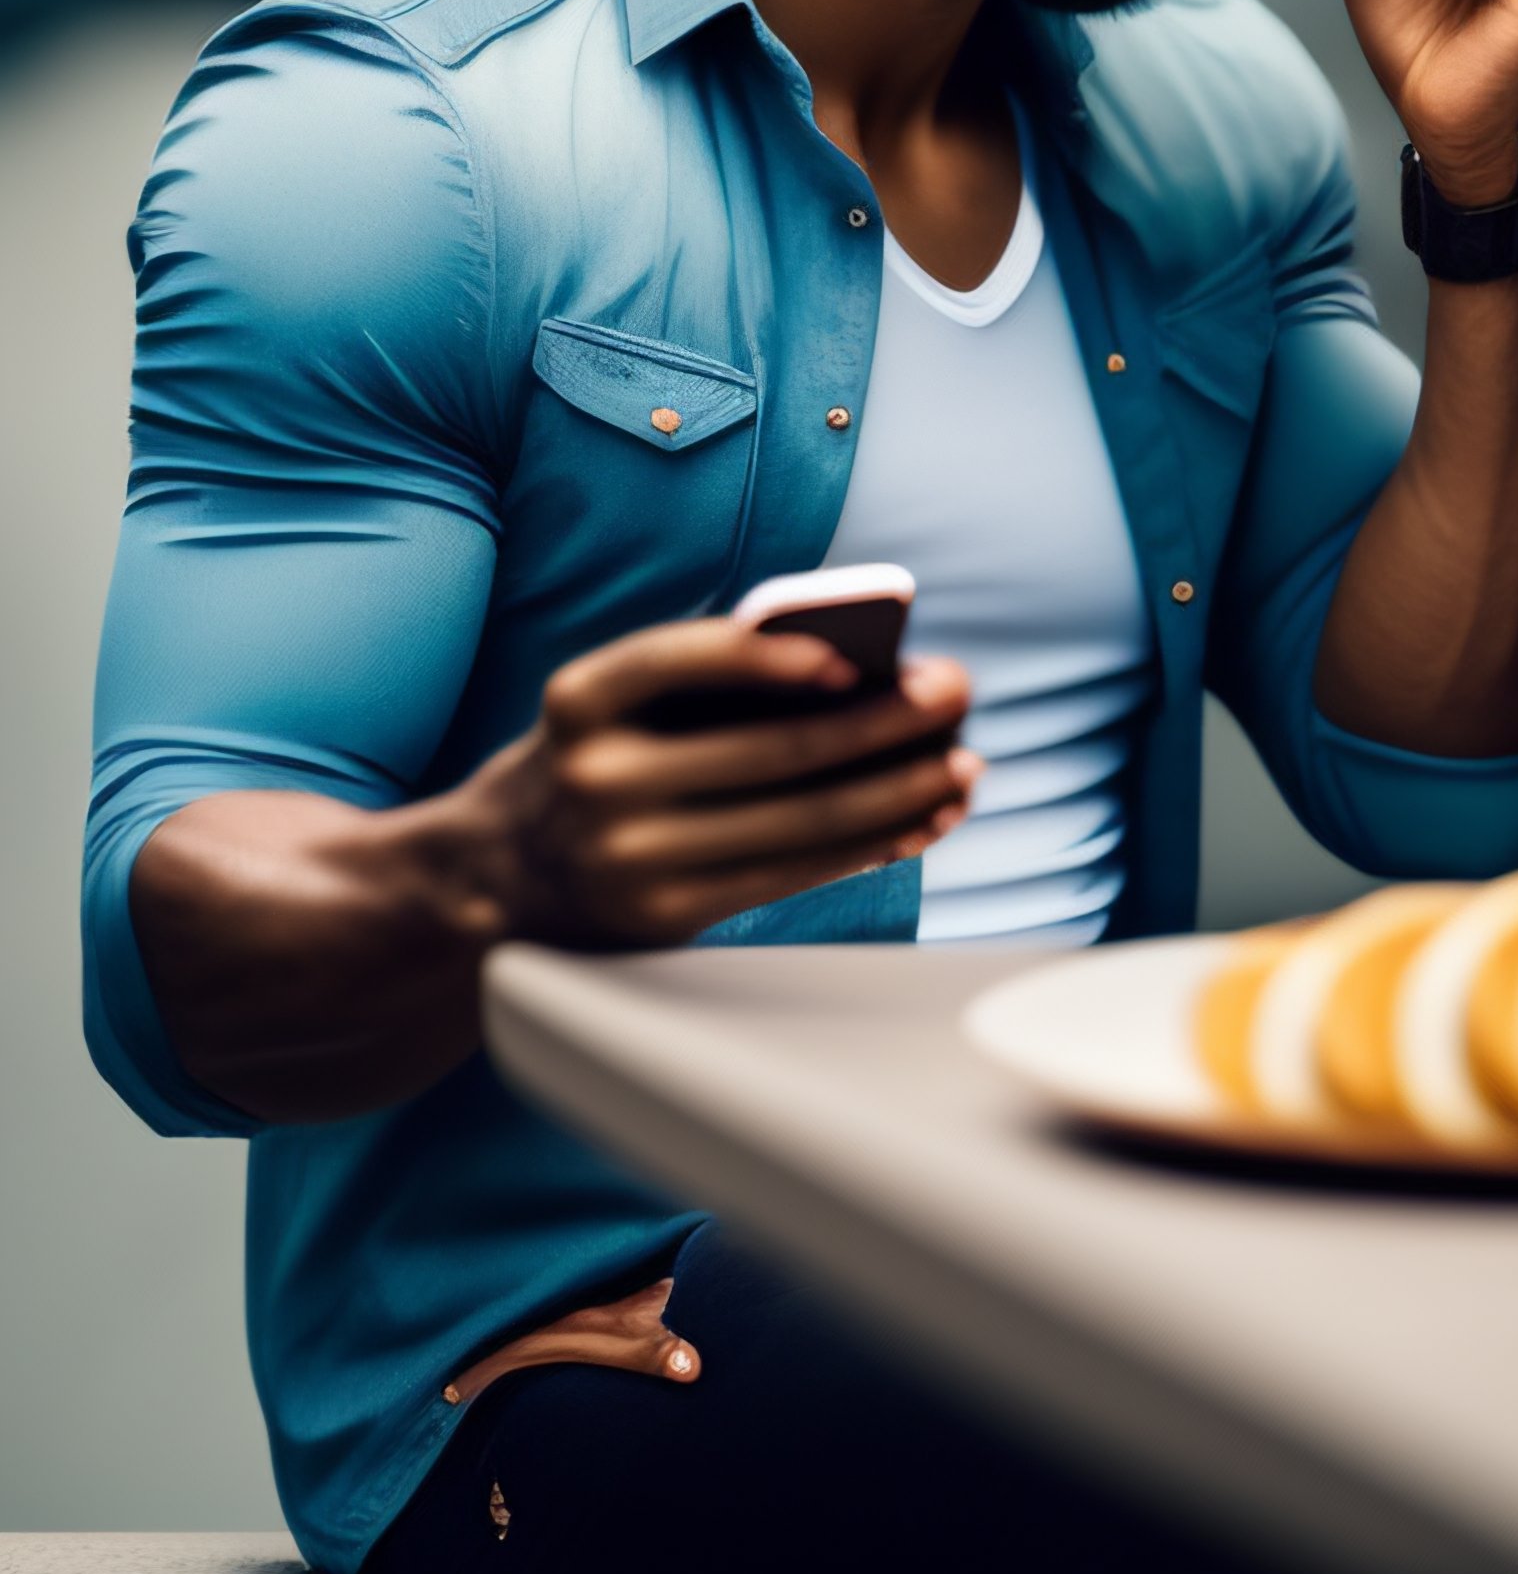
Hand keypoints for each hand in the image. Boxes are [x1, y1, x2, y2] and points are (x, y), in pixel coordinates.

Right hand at [465, 618, 978, 948]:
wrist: (500, 877)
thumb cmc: (594, 760)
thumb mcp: (614, 706)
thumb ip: (704, 682)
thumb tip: (859, 679)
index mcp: (581, 698)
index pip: (681, 659)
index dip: (769, 660)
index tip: (852, 658)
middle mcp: (598, 777)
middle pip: (772, 751)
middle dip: (881, 722)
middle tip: (954, 694)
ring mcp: (632, 856)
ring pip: (798, 821)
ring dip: (897, 792)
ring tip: (963, 766)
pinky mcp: (668, 915)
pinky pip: (792, 874)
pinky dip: (867, 845)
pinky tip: (919, 822)